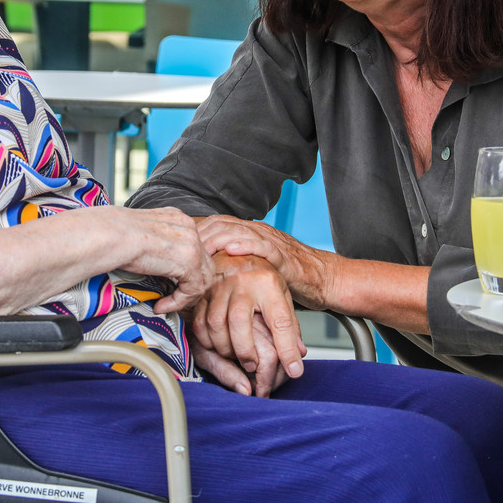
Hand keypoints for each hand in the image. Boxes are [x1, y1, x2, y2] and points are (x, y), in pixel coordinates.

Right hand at [102, 206, 219, 313]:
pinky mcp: (189, 262)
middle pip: (203, 263)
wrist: (110, 235)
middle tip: (170, 298)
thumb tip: (154, 262)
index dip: (182, 270)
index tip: (164, 284)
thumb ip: (155, 245)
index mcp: (177, 219)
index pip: (192, 248)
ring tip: (165, 305)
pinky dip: (178, 302)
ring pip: (203, 278)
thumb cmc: (113, 235)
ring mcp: (192, 244)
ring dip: (185, 297)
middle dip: (189, 284)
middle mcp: (189, 228)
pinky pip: (194, 290)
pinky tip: (160, 306)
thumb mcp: (141, 235)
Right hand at [191, 251, 306, 392]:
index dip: (288, 349)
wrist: (235, 253)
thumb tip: (300, 354)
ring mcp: (219, 284)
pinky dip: (207, 339)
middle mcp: (243, 281)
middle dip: (245, 350)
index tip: (294, 370)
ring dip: (224, 347)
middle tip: (253, 365)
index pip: (281, 321)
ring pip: (216, 322)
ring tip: (235, 356)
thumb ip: (290, 325)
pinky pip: (199, 321)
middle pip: (240, 321)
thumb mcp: (281, 295)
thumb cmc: (260, 277)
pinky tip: (217, 345)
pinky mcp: (203, 291)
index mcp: (268, 282)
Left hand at [195, 214, 333, 310]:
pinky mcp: (283, 256)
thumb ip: (232, 264)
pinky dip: (246, 245)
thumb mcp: (254, 267)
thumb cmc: (287, 276)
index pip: (216, 224)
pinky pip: (263, 246)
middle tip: (184, 245)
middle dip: (201, 233)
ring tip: (201, 247)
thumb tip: (202, 273)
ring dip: (217, 237)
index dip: (197, 230)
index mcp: (249, 234)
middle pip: (222, 224)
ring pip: (239, 231)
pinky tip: (232, 249)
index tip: (180, 241)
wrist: (323, 278)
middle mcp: (258, 233)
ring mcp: (271, 242)